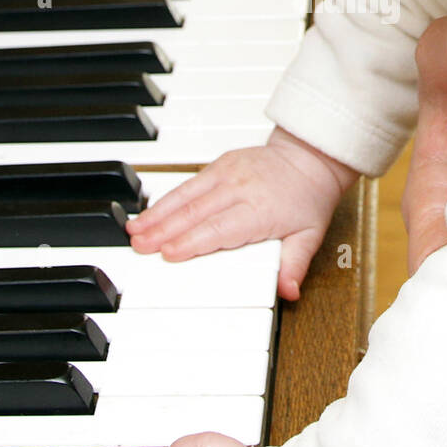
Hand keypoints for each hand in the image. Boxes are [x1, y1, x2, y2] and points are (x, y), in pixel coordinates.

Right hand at [126, 126, 358, 300]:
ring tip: (135, 229)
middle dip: (164, 230)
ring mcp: (228, 172)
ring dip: (158, 213)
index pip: (219, 229)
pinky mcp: (221, 163)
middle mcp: (240, 188)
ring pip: (186, 194)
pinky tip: (151, 211)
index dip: (192, 241)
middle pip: (195, 212)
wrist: (311, 155)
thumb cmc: (309, 197)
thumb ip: (295, 265)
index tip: (169, 253)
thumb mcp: (310, 235)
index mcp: (260, 209)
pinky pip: (189, 182)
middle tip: (139, 246)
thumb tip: (289, 291)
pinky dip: (167, 198)